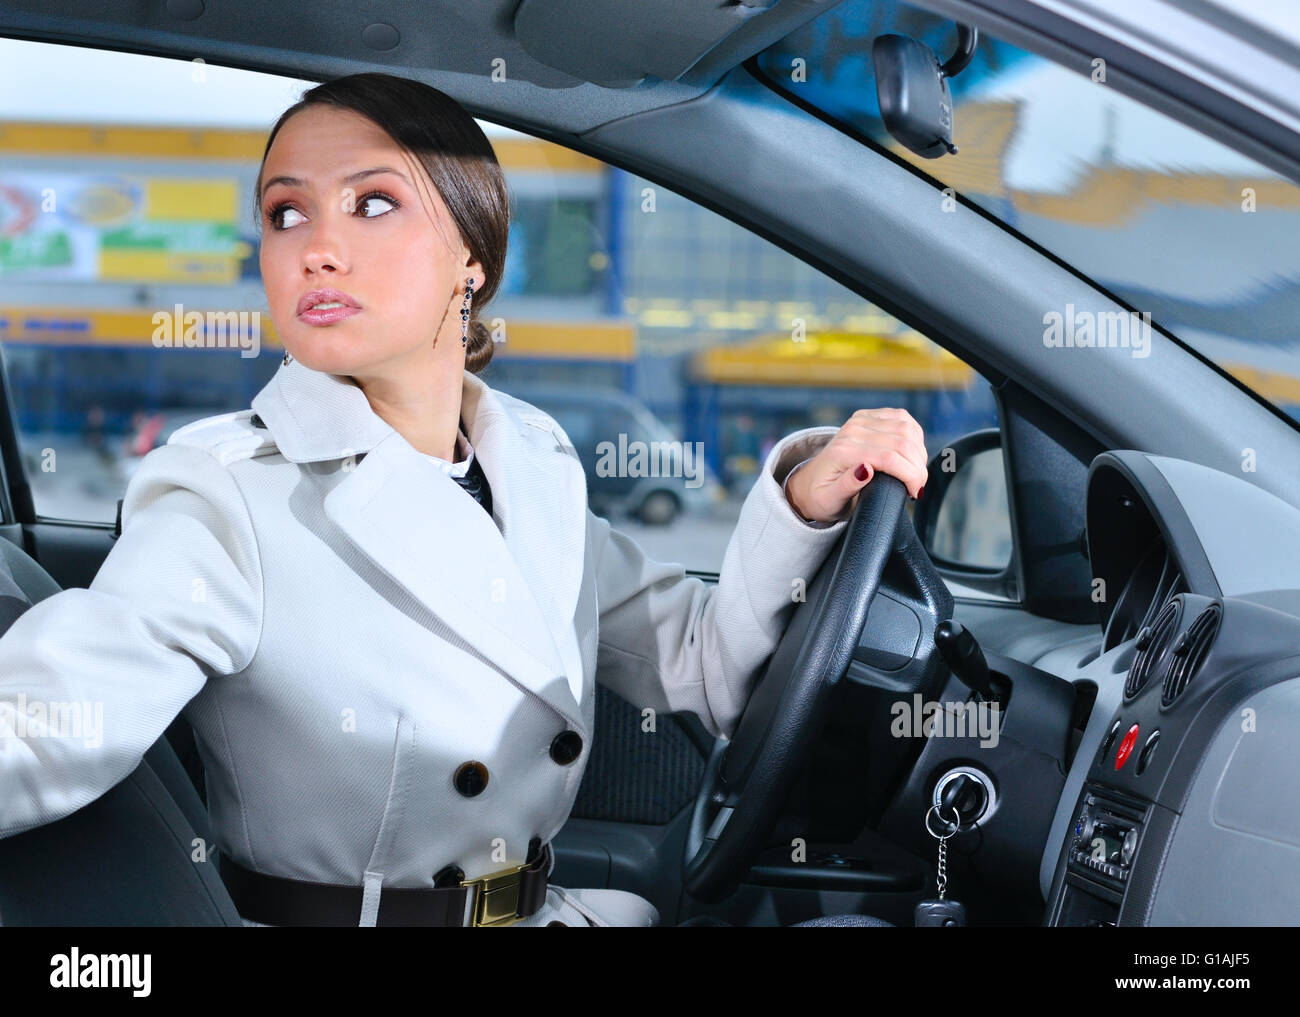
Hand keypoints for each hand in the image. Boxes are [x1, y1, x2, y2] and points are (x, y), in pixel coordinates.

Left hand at [785, 408, 928, 523]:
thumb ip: (847, 486)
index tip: (915, 493)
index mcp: (843, 451)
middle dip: (918, 467)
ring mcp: (861, 420)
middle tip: (918, 487)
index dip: (911, 475)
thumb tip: (866, 469)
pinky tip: (913, 453)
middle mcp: (853, 431)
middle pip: (903, 441)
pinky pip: (902, 418)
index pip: (889, 457)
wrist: (810, 483)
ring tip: (916, 473)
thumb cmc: (821, 496)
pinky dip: (914, 436)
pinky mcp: (869, 417)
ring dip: (919, 452)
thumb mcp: (829, 500)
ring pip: (906, 428)